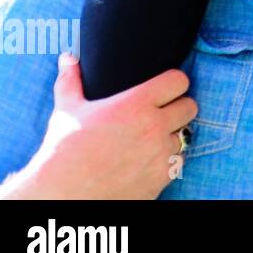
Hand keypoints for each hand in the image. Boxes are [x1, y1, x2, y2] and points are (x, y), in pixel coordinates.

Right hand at [0, 53, 196, 199]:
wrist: (62, 195)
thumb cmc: (63, 151)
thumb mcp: (66, 110)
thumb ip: (71, 80)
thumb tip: (68, 57)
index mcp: (136, 104)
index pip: (179, 81)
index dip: (173, 82)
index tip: (164, 88)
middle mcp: (154, 126)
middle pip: (190, 106)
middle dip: (177, 108)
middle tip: (161, 113)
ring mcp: (161, 153)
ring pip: (183, 136)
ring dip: (170, 136)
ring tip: (148, 140)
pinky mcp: (163, 177)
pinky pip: (177, 161)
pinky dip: (166, 160)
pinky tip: (146, 160)